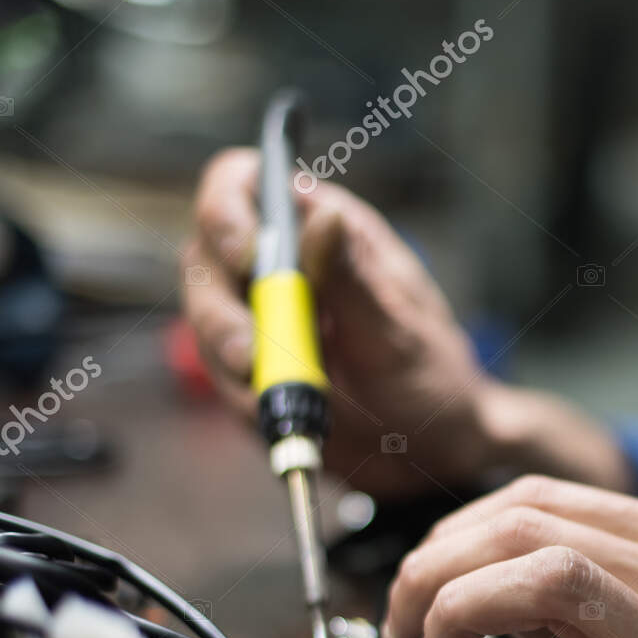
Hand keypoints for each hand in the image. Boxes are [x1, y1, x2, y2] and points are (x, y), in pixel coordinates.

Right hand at [181, 148, 494, 497]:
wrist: (431, 453)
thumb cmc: (430, 378)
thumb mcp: (398, 332)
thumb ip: (354, 280)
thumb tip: (325, 213)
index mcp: (322, 230)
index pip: (243, 184)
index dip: (226, 210)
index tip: (245, 256)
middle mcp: (280, 264)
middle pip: (206, 256)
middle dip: (220, 309)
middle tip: (251, 357)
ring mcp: (258, 318)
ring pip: (205, 317)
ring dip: (232, 358)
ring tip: (281, 395)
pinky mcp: (251, 369)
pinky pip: (220, 375)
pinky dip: (245, 398)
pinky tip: (292, 413)